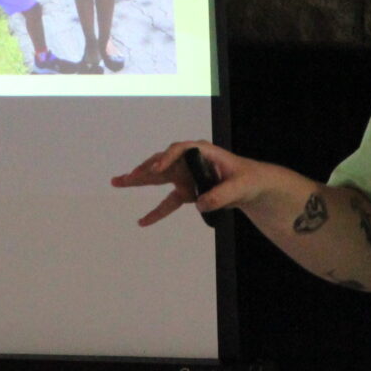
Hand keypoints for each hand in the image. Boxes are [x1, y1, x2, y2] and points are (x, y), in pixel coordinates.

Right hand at [110, 141, 273, 226]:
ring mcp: (185, 176)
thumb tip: (200, 204)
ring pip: (157, 178)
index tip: (158, 170)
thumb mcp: (240, 187)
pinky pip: (167, 203)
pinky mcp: (185, 191)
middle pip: (162, 162)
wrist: (251, 186)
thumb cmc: (248, 179)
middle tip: (124, 178)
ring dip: (138, 181)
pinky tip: (142, 221)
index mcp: (203, 152)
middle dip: (142, 169)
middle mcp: (189, 162)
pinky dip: (155, 212)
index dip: (167, 158)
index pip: (181, 150)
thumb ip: (221, 196)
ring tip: (118, 182)